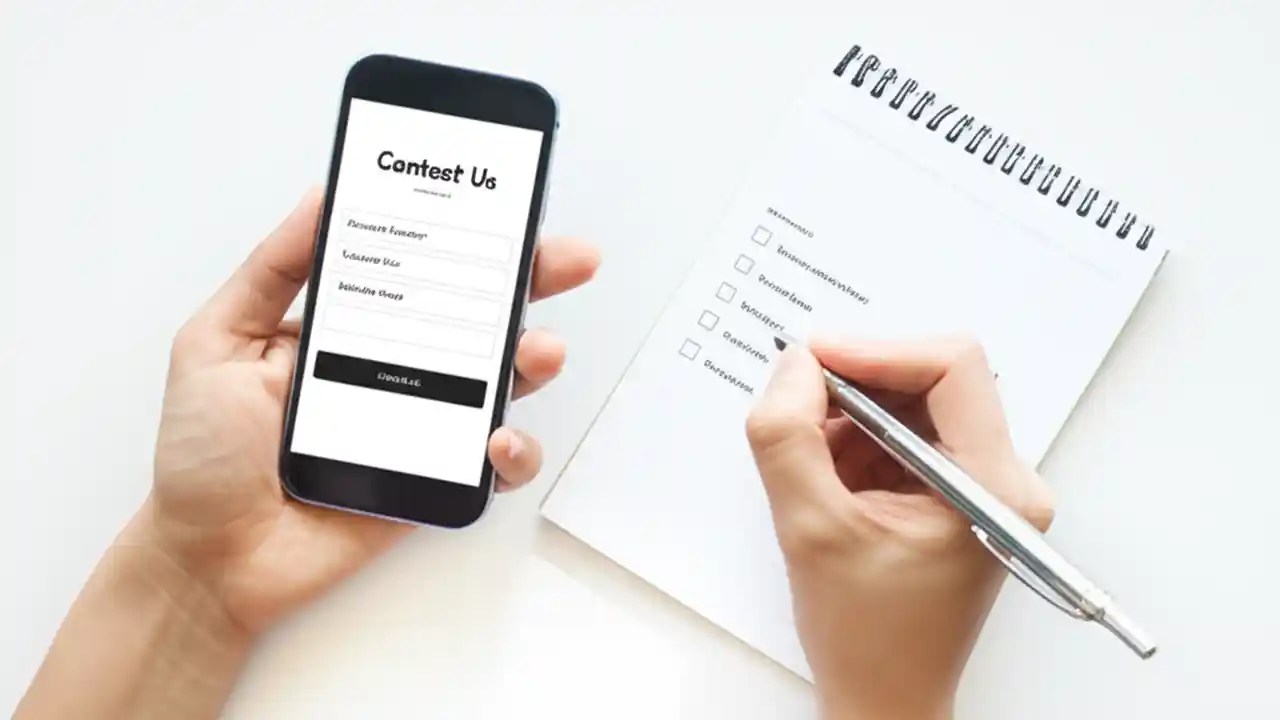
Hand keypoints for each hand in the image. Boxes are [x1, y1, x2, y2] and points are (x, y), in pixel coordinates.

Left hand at [142, 189, 598, 636]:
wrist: (210, 558)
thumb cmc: (204, 453)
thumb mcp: (218, 340)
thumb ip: (273, 270)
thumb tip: (323, 196)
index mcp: (351, 326)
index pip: (422, 269)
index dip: (469, 238)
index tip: (507, 209)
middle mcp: (396, 368)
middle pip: (478, 316)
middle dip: (532, 281)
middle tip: (569, 260)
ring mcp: (423, 423)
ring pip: (501, 384)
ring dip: (533, 361)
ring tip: (539, 352)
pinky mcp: (437, 480)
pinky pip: (495, 464)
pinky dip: (513, 451)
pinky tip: (495, 441)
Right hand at [745, 336, 1053, 719]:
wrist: (885, 697)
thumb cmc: (868, 639)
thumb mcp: (811, 531)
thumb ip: (790, 438)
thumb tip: (792, 367)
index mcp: (993, 488)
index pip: (952, 369)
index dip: (877, 351)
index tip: (816, 359)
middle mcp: (1002, 479)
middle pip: (933, 379)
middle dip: (859, 383)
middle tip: (800, 399)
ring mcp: (979, 484)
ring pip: (914, 402)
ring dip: (853, 414)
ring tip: (814, 460)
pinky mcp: (952, 491)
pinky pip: (905, 433)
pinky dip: (857, 440)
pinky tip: (830, 477)